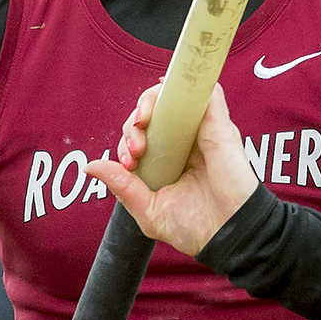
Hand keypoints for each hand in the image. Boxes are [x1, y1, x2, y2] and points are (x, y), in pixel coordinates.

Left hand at [85, 81, 257, 254]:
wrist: (229, 235)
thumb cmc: (196, 228)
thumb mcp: (148, 210)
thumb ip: (122, 187)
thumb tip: (91, 166)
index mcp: (169, 160)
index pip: (142, 134)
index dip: (127, 140)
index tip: (129, 163)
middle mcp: (185, 142)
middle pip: (153, 112)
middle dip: (134, 123)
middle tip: (136, 149)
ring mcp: (203, 131)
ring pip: (173, 97)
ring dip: (150, 100)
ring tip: (143, 122)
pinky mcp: (220, 124)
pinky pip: (205, 92)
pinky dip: (186, 84)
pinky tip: (165, 93)